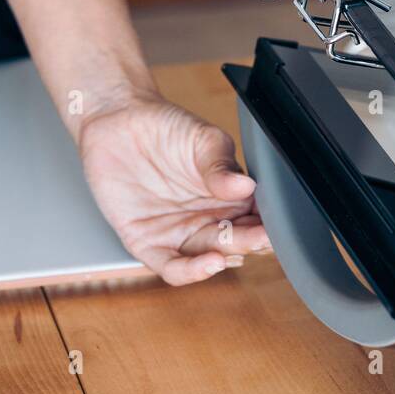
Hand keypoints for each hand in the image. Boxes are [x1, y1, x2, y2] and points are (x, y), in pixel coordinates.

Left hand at [78, 95, 271, 284]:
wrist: (118, 121)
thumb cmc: (166, 128)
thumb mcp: (203, 139)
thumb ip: (222, 164)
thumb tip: (244, 185)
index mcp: (230, 197)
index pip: (257, 219)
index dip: (268, 225)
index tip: (275, 225)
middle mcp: (208, 219)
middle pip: (236, 241)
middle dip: (248, 243)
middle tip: (258, 237)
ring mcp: (179, 233)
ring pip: (209, 258)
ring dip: (222, 259)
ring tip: (227, 252)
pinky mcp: (148, 243)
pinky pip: (172, 267)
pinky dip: (191, 272)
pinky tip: (207, 263)